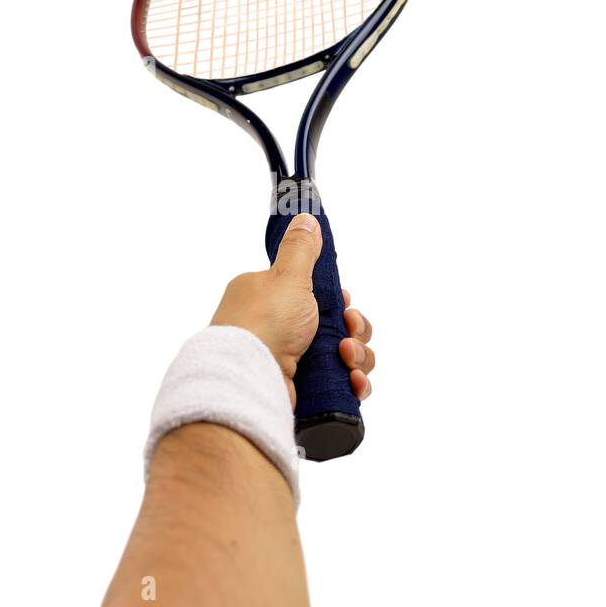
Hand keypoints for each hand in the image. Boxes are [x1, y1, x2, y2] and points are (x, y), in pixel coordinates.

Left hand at [212, 214, 376, 408]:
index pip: (318, 297)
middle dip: (354, 331)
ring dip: (358, 356)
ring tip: (347, 358)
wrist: (248, 379)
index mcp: (272, 299)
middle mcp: (280, 329)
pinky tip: (352, 381)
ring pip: (344, 357)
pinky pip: (339, 385)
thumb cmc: (264, 323)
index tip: (346, 305)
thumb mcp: (286, 276)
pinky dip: (352, 382)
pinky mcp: (303, 389)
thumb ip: (300, 249)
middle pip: (338, 327)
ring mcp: (291, 361)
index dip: (341, 303)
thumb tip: (304, 217)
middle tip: (349, 333)